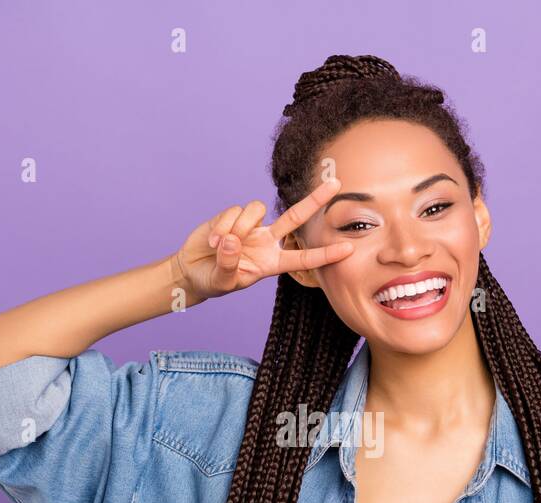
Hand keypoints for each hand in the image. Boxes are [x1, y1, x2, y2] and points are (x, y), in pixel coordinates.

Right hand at [172, 178, 355, 301]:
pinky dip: (222, 225)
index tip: (348, 249)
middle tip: (336, 183)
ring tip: (220, 246)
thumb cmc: (212, 281)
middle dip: (315, 199)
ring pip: (257, 210)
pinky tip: (212, 240)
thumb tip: (231, 240)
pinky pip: (234, 211)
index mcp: (272, 263)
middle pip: (296, 216)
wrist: (191, 271)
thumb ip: (228, 264)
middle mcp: (267, 241)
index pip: (304, 258)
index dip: (326, 255)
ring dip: (238, 227)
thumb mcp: (223, 281)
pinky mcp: (233, 216)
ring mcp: (251, 227)